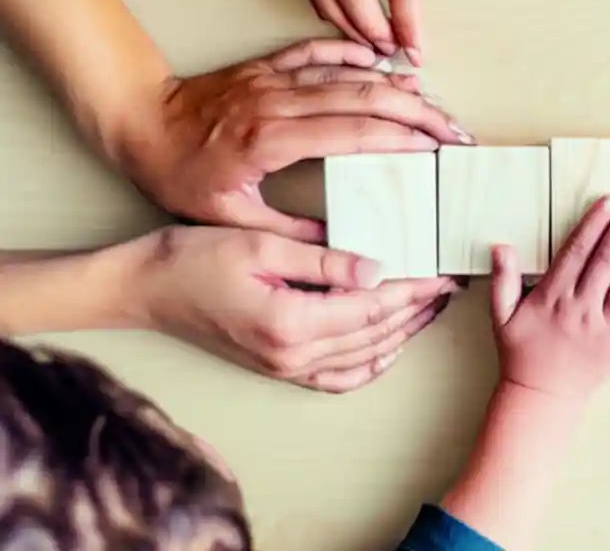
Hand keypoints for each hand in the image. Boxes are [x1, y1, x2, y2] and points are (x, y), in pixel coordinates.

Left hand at [113, 39, 470, 240]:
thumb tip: (338, 250)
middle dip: (416, 113)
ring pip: (349, 75)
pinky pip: (320, 54)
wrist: (138, 119)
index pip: (351, 133)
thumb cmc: (177, 170)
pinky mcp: (269, 67)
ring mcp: (275, 80)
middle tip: (452, 131)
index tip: (434, 150)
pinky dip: (356, 56)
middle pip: (364, 98)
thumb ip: (288, 232)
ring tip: (434, 104)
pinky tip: (384, 62)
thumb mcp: (228, 217)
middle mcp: (279, 102)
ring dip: (396, 88)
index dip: (399, 138)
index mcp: (270, 140)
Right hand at [137, 225, 457, 391]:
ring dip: (402, 332)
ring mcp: (285, 367)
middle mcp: (292, 355)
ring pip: (363, 356)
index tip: (442, 272)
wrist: (145, 288)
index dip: (413, 289)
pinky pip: (337, 377)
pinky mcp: (278, 367)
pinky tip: (389, 343)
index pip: (372, 307)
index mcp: (291, 323)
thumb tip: (377, 268)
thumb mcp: (261, 245)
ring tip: (431, 305)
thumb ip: (323, 260)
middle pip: (375, 334)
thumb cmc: (194, 258)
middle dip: (418, 308)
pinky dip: (370, 362)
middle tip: (451, 284)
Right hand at [489, 194, 609, 399]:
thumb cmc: (521, 354)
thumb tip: (500, 246)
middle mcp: (582, 309)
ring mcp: (605, 329)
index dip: (595, 224)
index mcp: (553, 298)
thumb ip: (502, 280)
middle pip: (608, 260)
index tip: (609, 202)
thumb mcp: (501, 316)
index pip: (578, 252)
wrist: (540, 399)